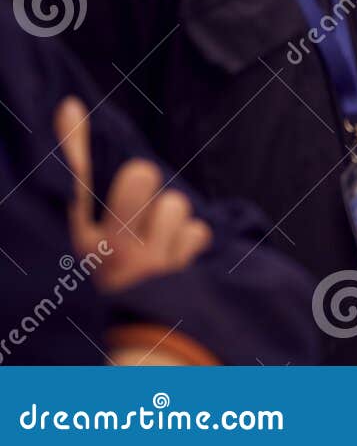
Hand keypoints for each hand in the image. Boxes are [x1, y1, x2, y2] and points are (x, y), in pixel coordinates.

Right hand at [54, 97, 211, 293]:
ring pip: (176, 204)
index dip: (74, 143)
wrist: (128, 340)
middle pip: (140, 175)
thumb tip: (69, 106)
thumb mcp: (79, 227)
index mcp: (74, 237)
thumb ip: (76, 166)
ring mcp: (143, 268)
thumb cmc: (101, 269)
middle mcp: (104, 252)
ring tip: (151, 240)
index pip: (73, 179)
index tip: (70, 107)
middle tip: (134, 209)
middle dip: (143, 182)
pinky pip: (198, 233)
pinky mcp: (176, 280)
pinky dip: (189, 242)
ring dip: (170, 218)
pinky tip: (170, 259)